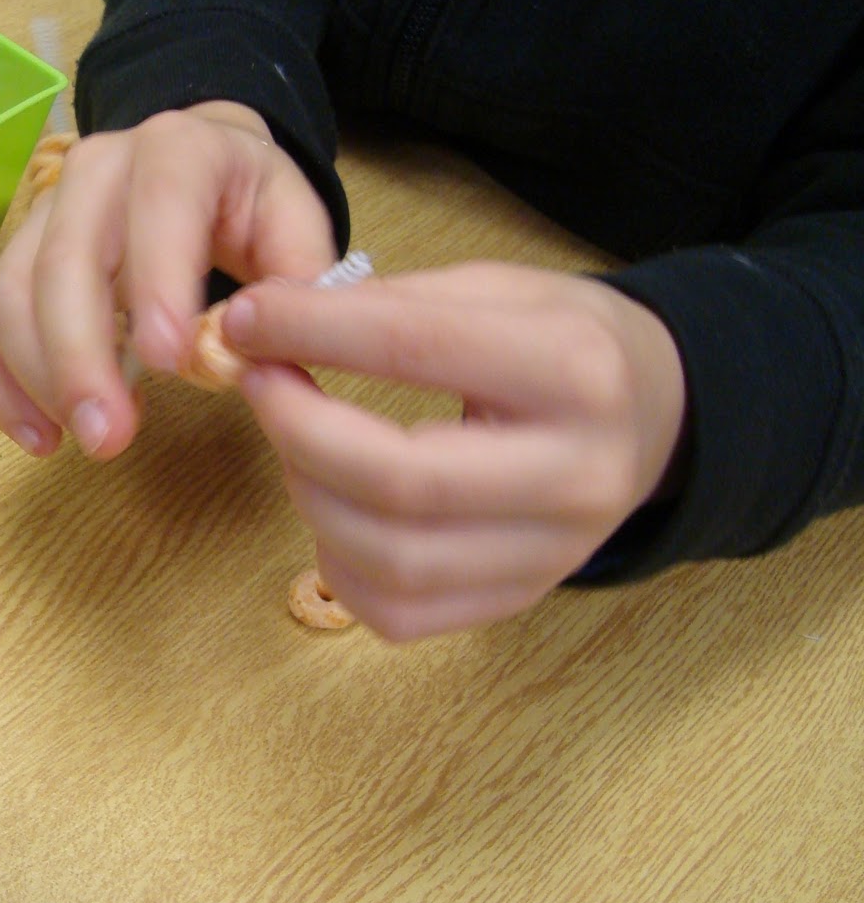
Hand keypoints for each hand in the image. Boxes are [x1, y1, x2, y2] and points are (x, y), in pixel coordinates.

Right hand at [0, 101, 336, 459]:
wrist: (204, 169)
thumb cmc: (252, 208)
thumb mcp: (298, 229)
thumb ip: (295, 285)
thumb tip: (252, 348)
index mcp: (178, 150)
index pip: (159, 206)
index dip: (157, 281)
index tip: (169, 363)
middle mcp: (96, 171)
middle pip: (64, 260)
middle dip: (79, 356)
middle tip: (109, 436)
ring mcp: (44, 216)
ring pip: (11, 294)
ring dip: (40, 378)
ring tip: (92, 440)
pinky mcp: (16, 262)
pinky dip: (1, 387)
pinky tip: (42, 438)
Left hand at [224, 261, 688, 640]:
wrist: (656, 417)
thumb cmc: (562, 343)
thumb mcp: (500, 289)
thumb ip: (389, 303)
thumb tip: (269, 323)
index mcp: (575, 371)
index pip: (416, 347)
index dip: (311, 331)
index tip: (246, 319)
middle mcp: (576, 475)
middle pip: (399, 480)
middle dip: (298, 430)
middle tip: (260, 383)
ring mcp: (552, 554)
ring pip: (390, 560)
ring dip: (309, 494)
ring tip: (296, 441)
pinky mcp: (517, 600)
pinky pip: (397, 613)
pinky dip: (336, 562)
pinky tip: (333, 506)